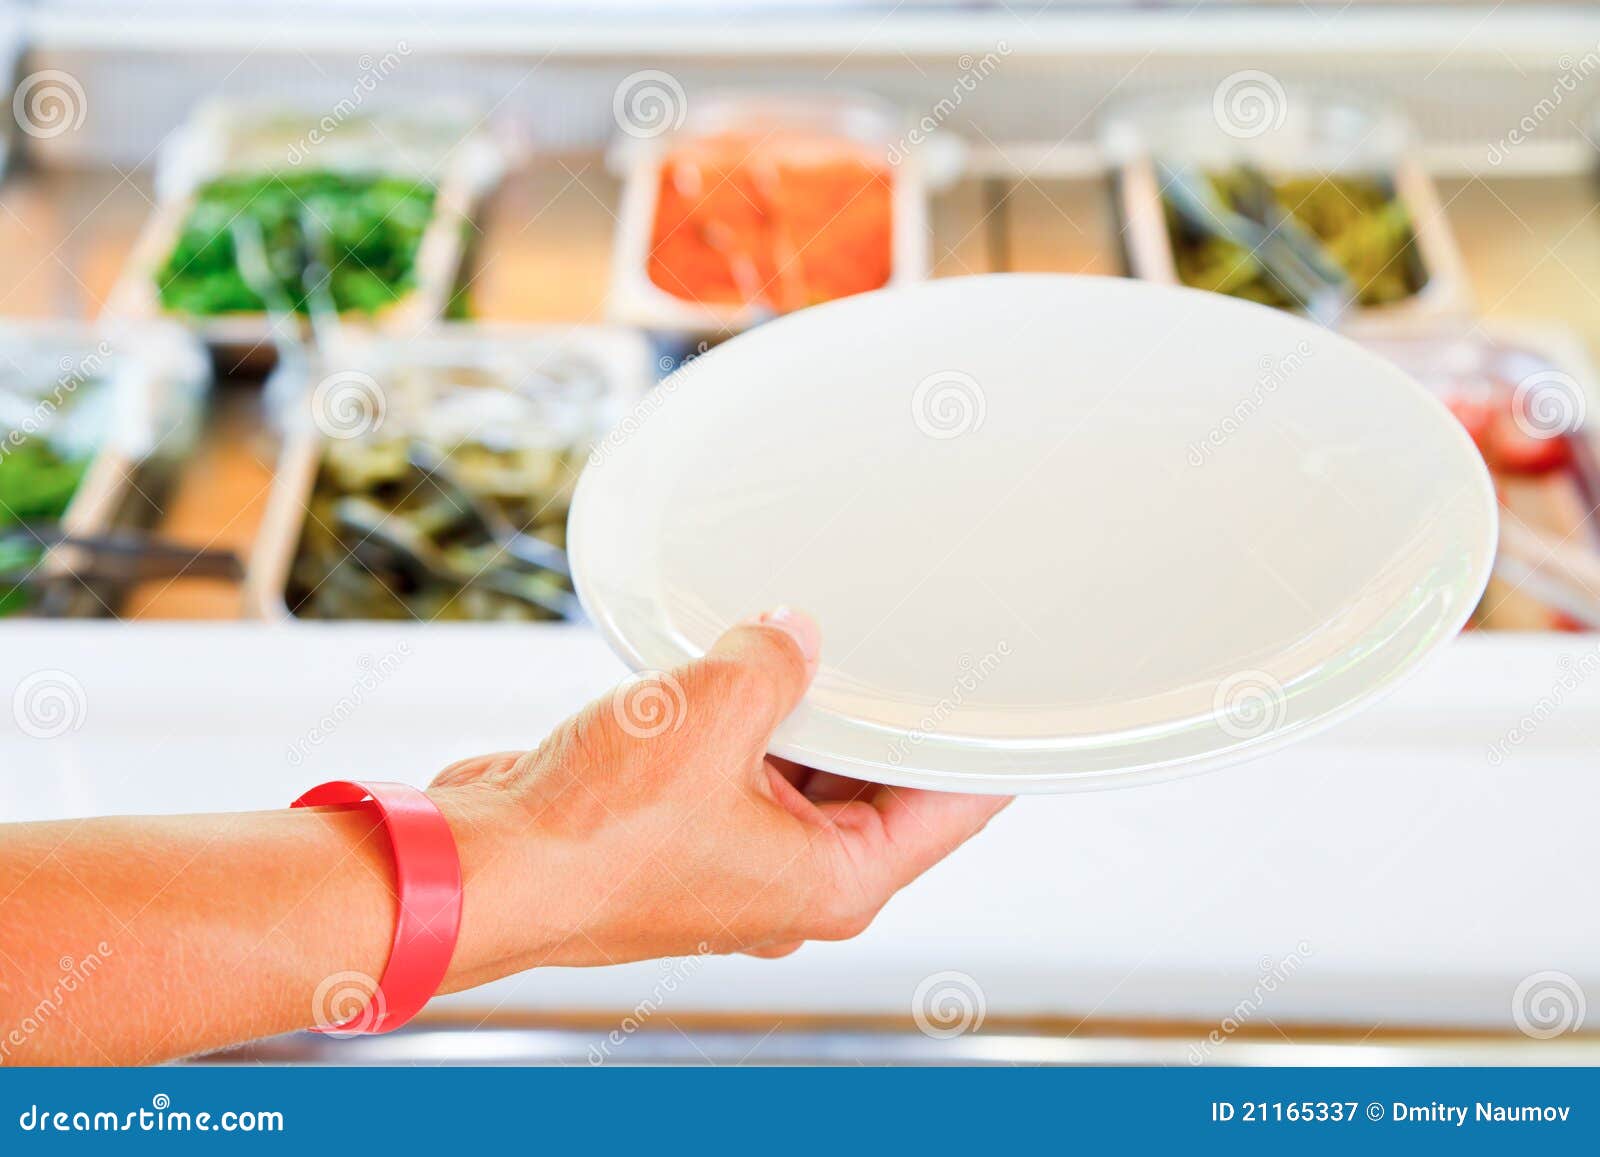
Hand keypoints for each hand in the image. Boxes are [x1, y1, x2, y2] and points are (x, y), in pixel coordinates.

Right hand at [428, 608, 1009, 988]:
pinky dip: (748, 727)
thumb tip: (790, 633)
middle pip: (878, 789)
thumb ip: (773, 660)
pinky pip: (742, 771)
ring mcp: (736, 862)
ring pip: (806, 776)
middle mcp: (793, 884)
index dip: (984, 747)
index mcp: (834, 881)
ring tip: (811, 644)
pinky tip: (738, 671)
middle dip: (881, 717)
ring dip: (804, 716)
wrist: (481, 867)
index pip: (950, 808)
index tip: (1012, 701)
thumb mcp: (710, 712)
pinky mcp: (683, 837)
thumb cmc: (591, 831)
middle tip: (902, 644)